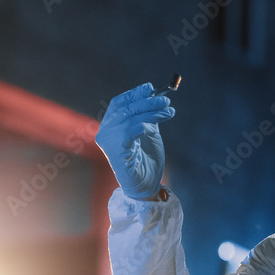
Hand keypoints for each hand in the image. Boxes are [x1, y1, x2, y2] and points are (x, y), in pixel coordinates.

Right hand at [95, 82, 175, 198]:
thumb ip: (148, 117)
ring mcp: (108, 142)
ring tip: (169, 109)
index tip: (150, 88)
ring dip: (152, 111)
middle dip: (147, 102)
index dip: (134, 94)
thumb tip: (157, 98)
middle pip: (125, 108)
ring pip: (130, 117)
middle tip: (166, 99)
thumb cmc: (147, 162)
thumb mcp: (149, 133)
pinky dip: (146, 122)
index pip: (119, 104)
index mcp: (110, 127)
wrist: (146, 186)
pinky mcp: (115, 151)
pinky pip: (131, 130)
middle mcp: (105, 132)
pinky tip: (159, 120)